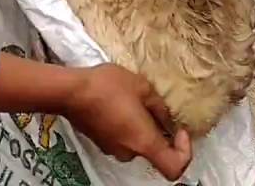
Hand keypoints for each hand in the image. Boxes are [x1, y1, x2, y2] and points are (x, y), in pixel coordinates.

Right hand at [65, 64, 193, 180]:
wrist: (70, 91)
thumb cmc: (108, 87)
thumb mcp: (142, 87)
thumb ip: (160, 108)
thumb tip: (169, 123)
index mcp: (144, 142)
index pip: (174, 168)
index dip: (184, 152)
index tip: (180, 130)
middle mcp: (129, 152)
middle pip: (155, 152)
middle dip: (158, 130)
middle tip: (153, 105)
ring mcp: (113, 150)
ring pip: (138, 143)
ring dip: (141, 126)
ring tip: (133, 100)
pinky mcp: (101, 143)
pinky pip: (123, 139)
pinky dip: (126, 126)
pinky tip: (118, 104)